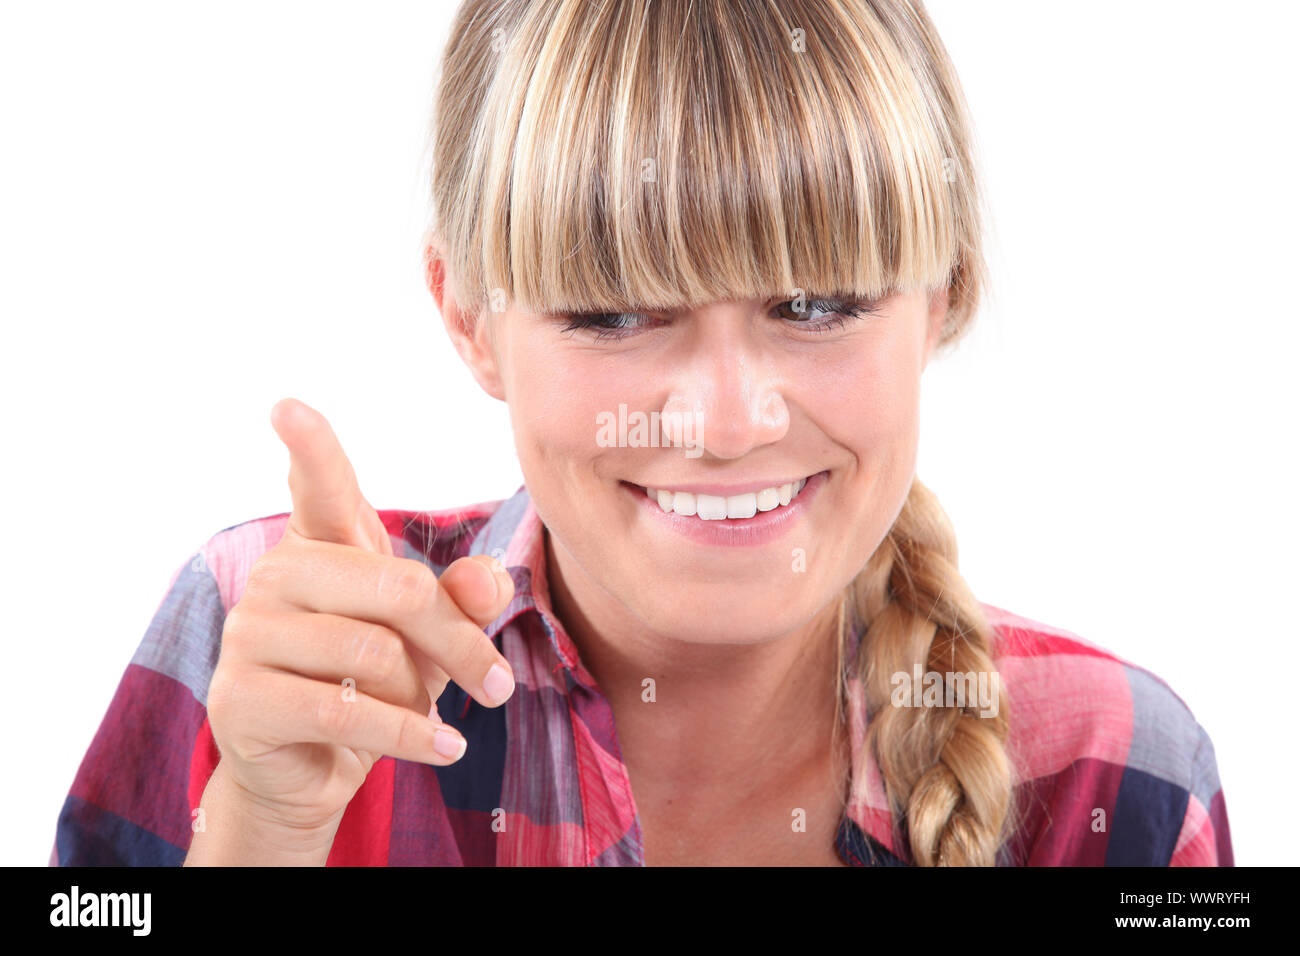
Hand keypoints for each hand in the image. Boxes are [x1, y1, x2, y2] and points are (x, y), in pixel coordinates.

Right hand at [202, 397, 515, 843]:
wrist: (309, 771)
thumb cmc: (371, 685)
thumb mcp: (427, 639)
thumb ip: (461, 601)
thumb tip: (492, 580)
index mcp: (321, 546)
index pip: (318, 487)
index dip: (310, 448)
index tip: (289, 405)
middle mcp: (276, 578)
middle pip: (398, 588)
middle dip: (460, 641)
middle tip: (497, 683)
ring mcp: (249, 636)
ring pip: (374, 655)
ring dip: (422, 696)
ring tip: (430, 714)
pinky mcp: (240, 699)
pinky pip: (346, 713)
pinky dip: (410, 736)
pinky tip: (443, 748)